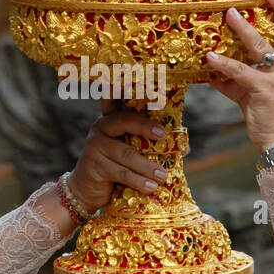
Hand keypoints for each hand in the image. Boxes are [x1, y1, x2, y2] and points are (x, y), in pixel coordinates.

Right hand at [68, 99, 176, 214]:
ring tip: (163, 175)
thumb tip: (184, 148)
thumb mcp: (134, 153)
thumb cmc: (115, 168)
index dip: (126, 89)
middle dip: (144, 126)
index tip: (145, 82)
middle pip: (123, 120)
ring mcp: (95, 146)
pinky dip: (138, 180)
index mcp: (113, 119)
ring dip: (146, 165)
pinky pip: (120, 172)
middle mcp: (101, 128)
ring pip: (125, 153)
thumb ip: (153, 147)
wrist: (88, 191)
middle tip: (164, 135)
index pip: (118, 99)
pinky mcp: (94, 166)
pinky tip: (151, 187)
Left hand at [205, 0, 273, 152]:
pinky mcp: (263, 90)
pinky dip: (224, 63)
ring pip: (261, 47)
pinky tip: (209, 57)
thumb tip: (211, 66)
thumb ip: (239, 76)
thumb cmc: (269, 113)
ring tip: (228, 14)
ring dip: (243, 29)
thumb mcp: (257, 91)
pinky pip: (241, 72)